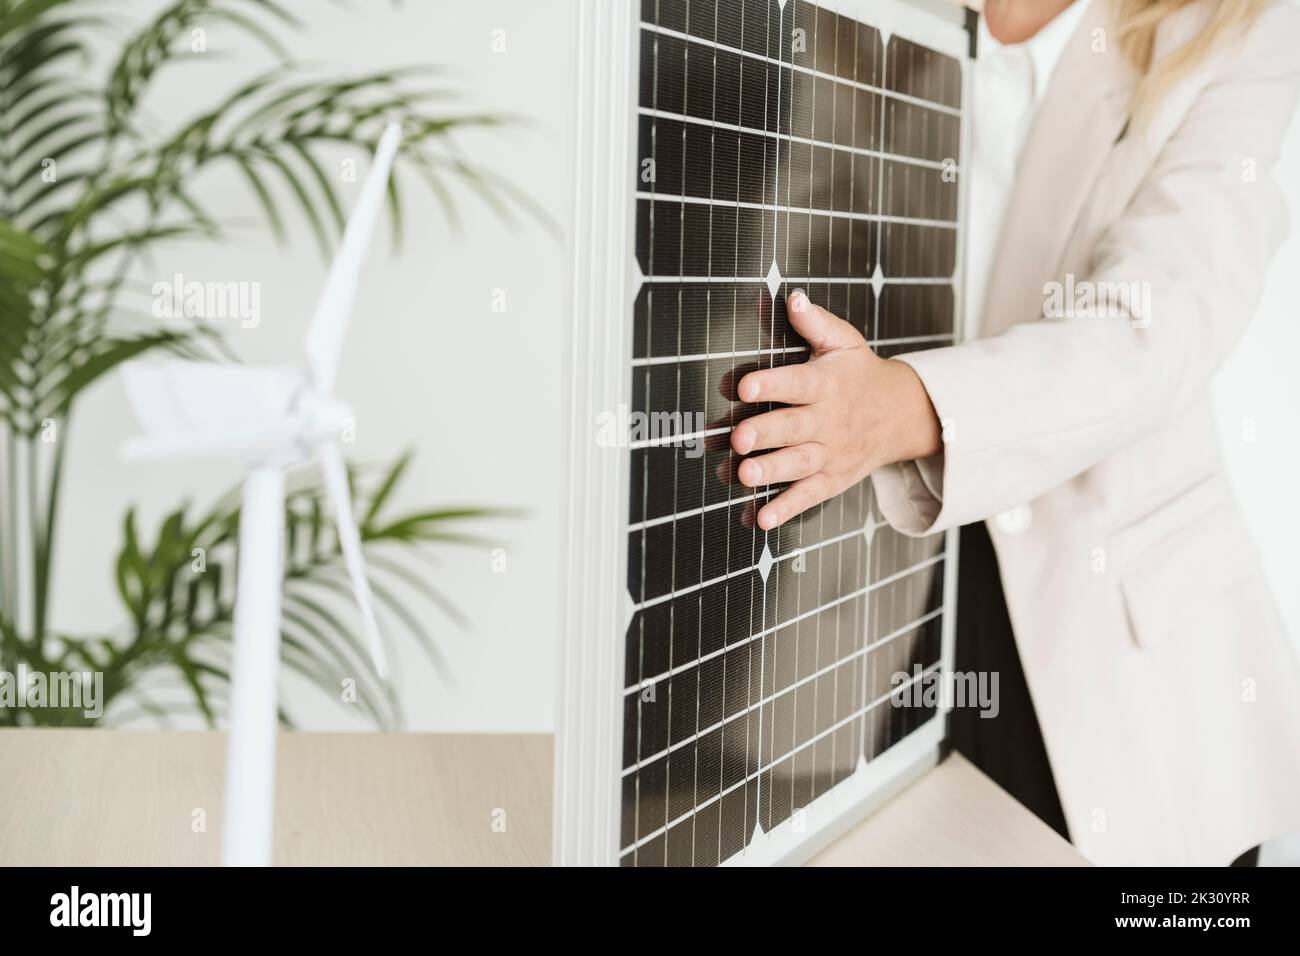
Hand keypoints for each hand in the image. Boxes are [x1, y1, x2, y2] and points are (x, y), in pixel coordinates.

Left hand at [731, 288, 942, 529]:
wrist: (902, 414)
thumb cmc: (860, 374)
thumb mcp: (843, 341)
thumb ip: (814, 322)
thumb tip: (790, 298)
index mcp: (826, 384)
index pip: (796, 382)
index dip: (770, 383)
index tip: (743, 385)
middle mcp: (828, 421)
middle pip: (794, 428)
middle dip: (765, 434)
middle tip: (738, 438)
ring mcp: (831, 453)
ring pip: (799, 464)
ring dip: (771, 472)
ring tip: (744, 475)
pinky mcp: (832, 479)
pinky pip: (809, 496)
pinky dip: (786, 510)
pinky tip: (761, 519)